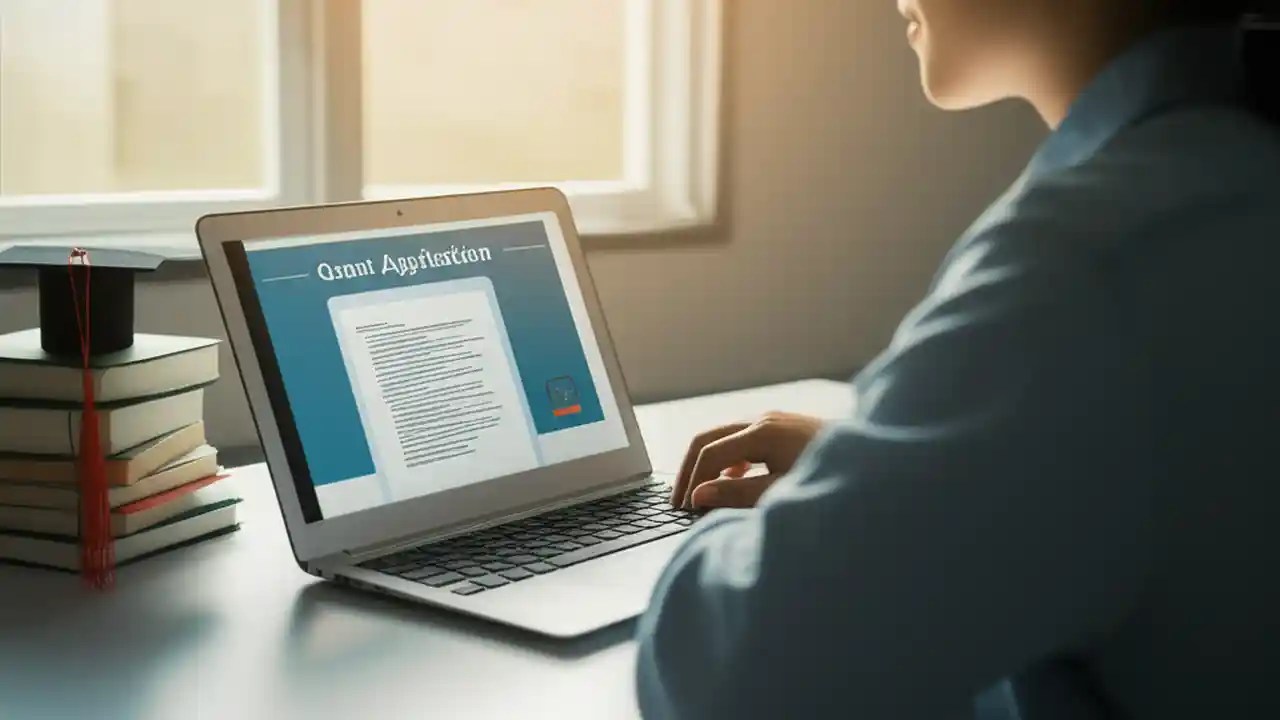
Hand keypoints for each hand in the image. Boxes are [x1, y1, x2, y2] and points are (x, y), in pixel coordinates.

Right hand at [670, 412, 824, 509]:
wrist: (881, 464)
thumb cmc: (833, 479)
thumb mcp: (783, 493)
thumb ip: (739, 495)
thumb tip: (699, 495)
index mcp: (762, 432)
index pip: (710, 454)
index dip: (693, 482)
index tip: (684, 510)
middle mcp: (765, 419)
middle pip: (709, 438)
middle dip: (690, 469)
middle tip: (677, 500)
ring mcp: (777, 421)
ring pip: (726, 437)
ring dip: (709, 464)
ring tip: (699, 496)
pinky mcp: (786, 429)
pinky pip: (744, 440)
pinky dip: (729, 460)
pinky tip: (732, 483)